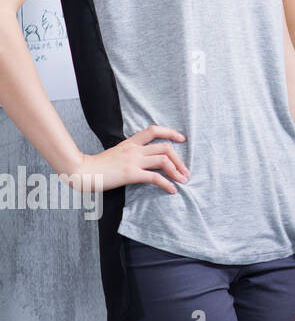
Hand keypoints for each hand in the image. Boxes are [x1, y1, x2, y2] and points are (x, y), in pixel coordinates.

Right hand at [70, 125, 189, 192]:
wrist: (81, 171)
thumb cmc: (97, 165)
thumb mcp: (116, 153)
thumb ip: (130, 152)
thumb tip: (143, 158)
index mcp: (130, 142)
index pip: (154, 130)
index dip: (170, 132)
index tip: (182, 138)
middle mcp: (134, 149)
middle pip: (165, 147)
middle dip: (180, 159)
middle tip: (186, 170)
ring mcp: (133, 161)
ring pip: (164, 160)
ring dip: (177, 170)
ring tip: (184, 180)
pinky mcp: (131, 174)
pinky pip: (155, 177)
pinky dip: (167, 183)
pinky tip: (172, 190)